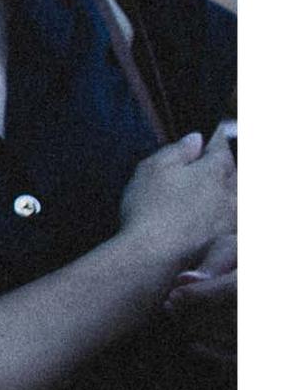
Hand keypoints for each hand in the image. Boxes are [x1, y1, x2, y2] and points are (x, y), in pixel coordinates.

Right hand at [119, 128, 236, 282]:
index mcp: (214, 171)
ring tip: (218, 192)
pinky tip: (217, 220)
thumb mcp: (153, 168)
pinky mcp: (229, 243)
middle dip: (226, 167)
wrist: (156, 256)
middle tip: (215, 163)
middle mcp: (231, 194)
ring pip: (239, 199)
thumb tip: (196, 139)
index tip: (211, 133)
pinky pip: (236, 223)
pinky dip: (228, 216)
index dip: (215, 140)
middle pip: (235, 174)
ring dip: (231, 192)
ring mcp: (233, 220)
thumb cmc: (150, 208)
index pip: (220, 149)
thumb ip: (178, 151)